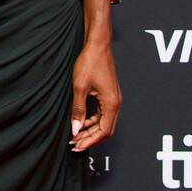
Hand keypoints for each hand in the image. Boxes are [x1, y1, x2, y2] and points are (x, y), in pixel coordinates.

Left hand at [69, 26, 119, 151]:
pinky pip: (103, 113)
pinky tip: (81, 121)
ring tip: (76, 135)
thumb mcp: (79, 88)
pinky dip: (93, 120)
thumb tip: (76, 129)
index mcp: (111, 103)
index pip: (104, 131)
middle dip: (91, 139)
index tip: (77, 146)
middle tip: (75, 144)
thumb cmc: (90, 62)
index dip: (90, 141)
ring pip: (104, 122)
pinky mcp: (109, 94)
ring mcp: (113, 98)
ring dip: (91, 130)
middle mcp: (115, 102)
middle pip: (106, 130)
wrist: (98, 44)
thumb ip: (78, 110)